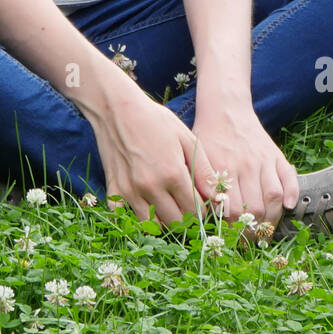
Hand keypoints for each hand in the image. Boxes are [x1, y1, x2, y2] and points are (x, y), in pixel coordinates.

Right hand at [89, 87, 219, 227]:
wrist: (117, 108)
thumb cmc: (155, 119)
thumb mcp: (186, 139)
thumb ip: (203, 170)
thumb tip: (218, 196)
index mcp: (173, 174)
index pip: (195, 211)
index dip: (202, 211)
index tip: (202, 204)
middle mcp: (151, 187)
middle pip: (175, 222)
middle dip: (185, 219)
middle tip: (186, 207)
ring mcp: (130, 191)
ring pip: (151, 224)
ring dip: (162, 220)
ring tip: (167, 206)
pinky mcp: (114, 189)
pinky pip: (124, 216)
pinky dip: (134, 215)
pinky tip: (142, 203)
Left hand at [192, 100, 298, 240]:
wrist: (225, 108)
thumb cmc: (207, 138)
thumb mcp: (197, 159)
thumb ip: (201, 186)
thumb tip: (205, 217)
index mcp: (223, 168)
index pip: (232, 211)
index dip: (233, 230)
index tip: (230, 240)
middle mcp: (245, 165)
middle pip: (255, 208)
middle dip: (252, 230)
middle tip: (247, 240)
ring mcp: (263, 160)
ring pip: (273, 197)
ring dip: (272, 219)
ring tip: (264, 231)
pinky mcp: (276, 154)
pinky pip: (289, 178)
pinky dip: (292, 194)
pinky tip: (287, 207)